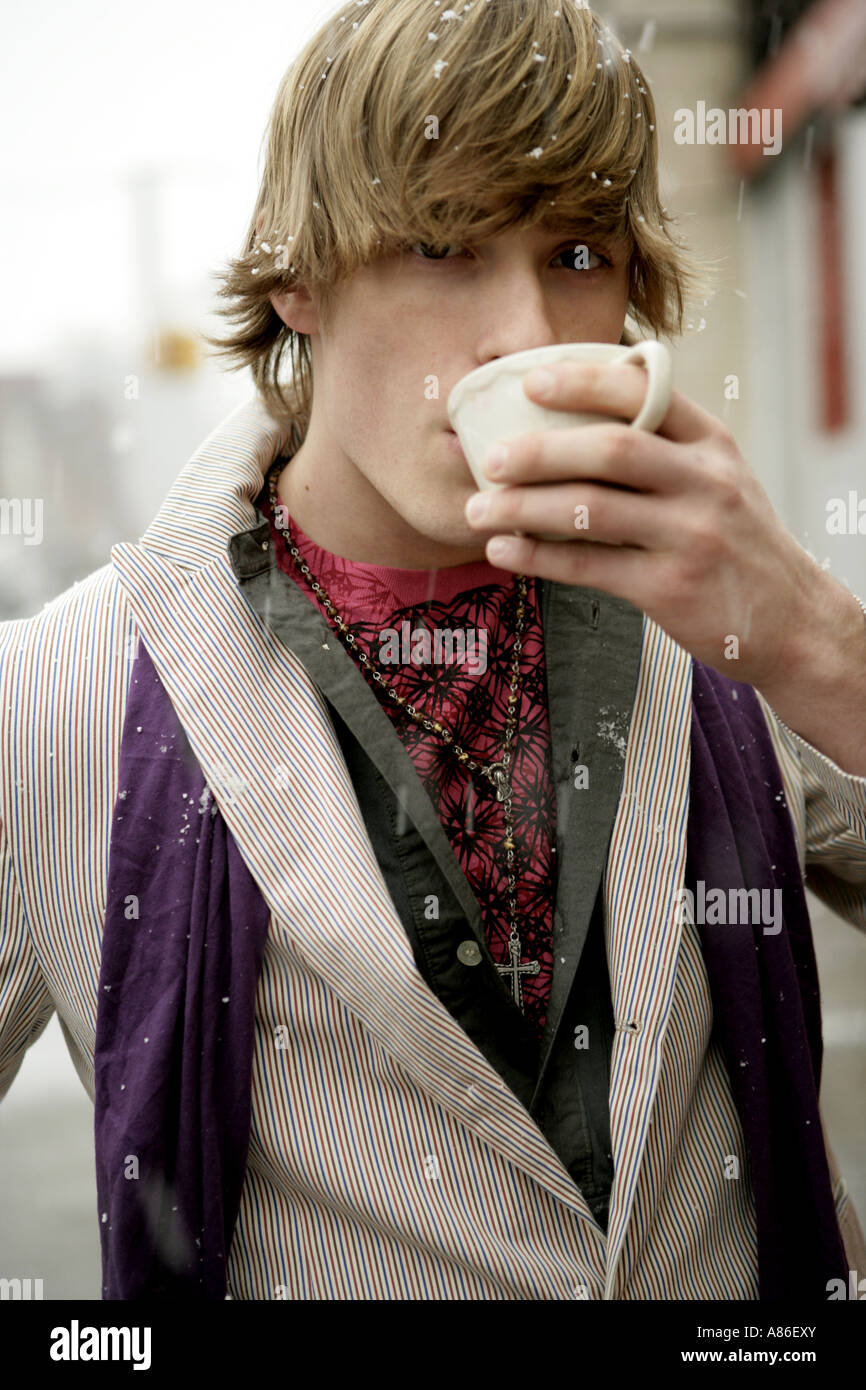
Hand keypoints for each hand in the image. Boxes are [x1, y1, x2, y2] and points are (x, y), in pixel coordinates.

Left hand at [463, 358, 849, 693]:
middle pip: (610, 449)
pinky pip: (590, 566)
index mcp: (711, 442)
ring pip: (592, 510)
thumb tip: (567, 424)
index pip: (644, 392)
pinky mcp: (672, 588)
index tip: (531, 381)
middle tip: (490, 459)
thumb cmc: (734, 542)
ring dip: (524, 508)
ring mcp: (691, 536)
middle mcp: (706, 482)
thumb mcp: (717, 479)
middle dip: (540, 451)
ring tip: (477, 510)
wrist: (790, 620)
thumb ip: (661, 449)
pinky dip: (539, 557)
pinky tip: (504, 550)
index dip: (583, 382)